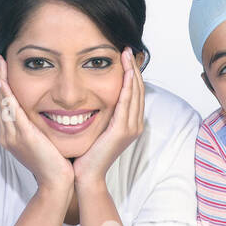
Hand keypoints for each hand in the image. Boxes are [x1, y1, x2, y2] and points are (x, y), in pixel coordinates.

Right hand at [0, 53, 77, 196]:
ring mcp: (13, 135)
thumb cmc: (53, 163)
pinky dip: (7, 96)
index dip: (0, 84)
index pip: (3, 104)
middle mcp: (7, 133)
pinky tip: (4, 82)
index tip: (0, 67)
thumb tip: (41, 113)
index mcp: (11, 134)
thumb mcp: (42, 141)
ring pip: (2, 102)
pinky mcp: (23, 136)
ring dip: (0, 80)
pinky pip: (12, 112)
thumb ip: (37, 127)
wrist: (56, 183)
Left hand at [71, 48, 143, 190]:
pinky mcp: (122, 131)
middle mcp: (134, 124)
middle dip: (133, 68)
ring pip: (135, 94)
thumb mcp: (97, 128)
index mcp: (130, 123)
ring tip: (127, 55)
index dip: (132, 74)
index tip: (125, 57)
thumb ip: (101, 114)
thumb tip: (94, 97)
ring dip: (132, 73)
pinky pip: (127, 104)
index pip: (134, 93)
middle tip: (128, 50)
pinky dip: (128, 87)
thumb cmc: (88, 153)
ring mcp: (131, 128)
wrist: (87, 175)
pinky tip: (126, 74)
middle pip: (138, 90)